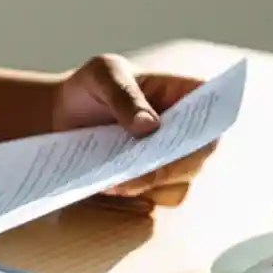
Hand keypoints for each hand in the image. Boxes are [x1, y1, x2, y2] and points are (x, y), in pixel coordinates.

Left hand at [53, 54, 216, 207]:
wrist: (59, 115)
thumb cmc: (89, 87)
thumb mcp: (102, 76)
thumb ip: (124, 95)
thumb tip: (150, 125)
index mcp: (184, 94)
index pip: (214, 110)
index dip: (209, 126)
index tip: (184, 137)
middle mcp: (185, 130)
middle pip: (199, 154)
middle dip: (172, 164)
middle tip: (141, 168)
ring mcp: (170, 159)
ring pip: (180, 181)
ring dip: (152, 183)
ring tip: (118, 180)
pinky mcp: (150, 181)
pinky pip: (155, 196)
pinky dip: (136, 193)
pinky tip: (110, 185)